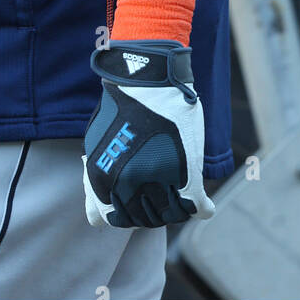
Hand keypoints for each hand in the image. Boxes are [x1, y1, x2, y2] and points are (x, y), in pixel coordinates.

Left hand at [82, 39, 215, 227]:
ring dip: (174, 210)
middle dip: (147, 210)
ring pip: (170, 217)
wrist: (147, 78)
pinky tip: (203, 205)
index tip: (131, 197)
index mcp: (103, 179)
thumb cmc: (121, 109)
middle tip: (155, 191)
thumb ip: (95, 181)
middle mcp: (129, 185)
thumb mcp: (96, 144)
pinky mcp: (188, 172)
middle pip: (143, 221)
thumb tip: (96, 219)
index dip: (122, 211)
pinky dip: (202, 209)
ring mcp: (160, 181)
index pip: (112, 220)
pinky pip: (198, 208)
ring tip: (175, 193)